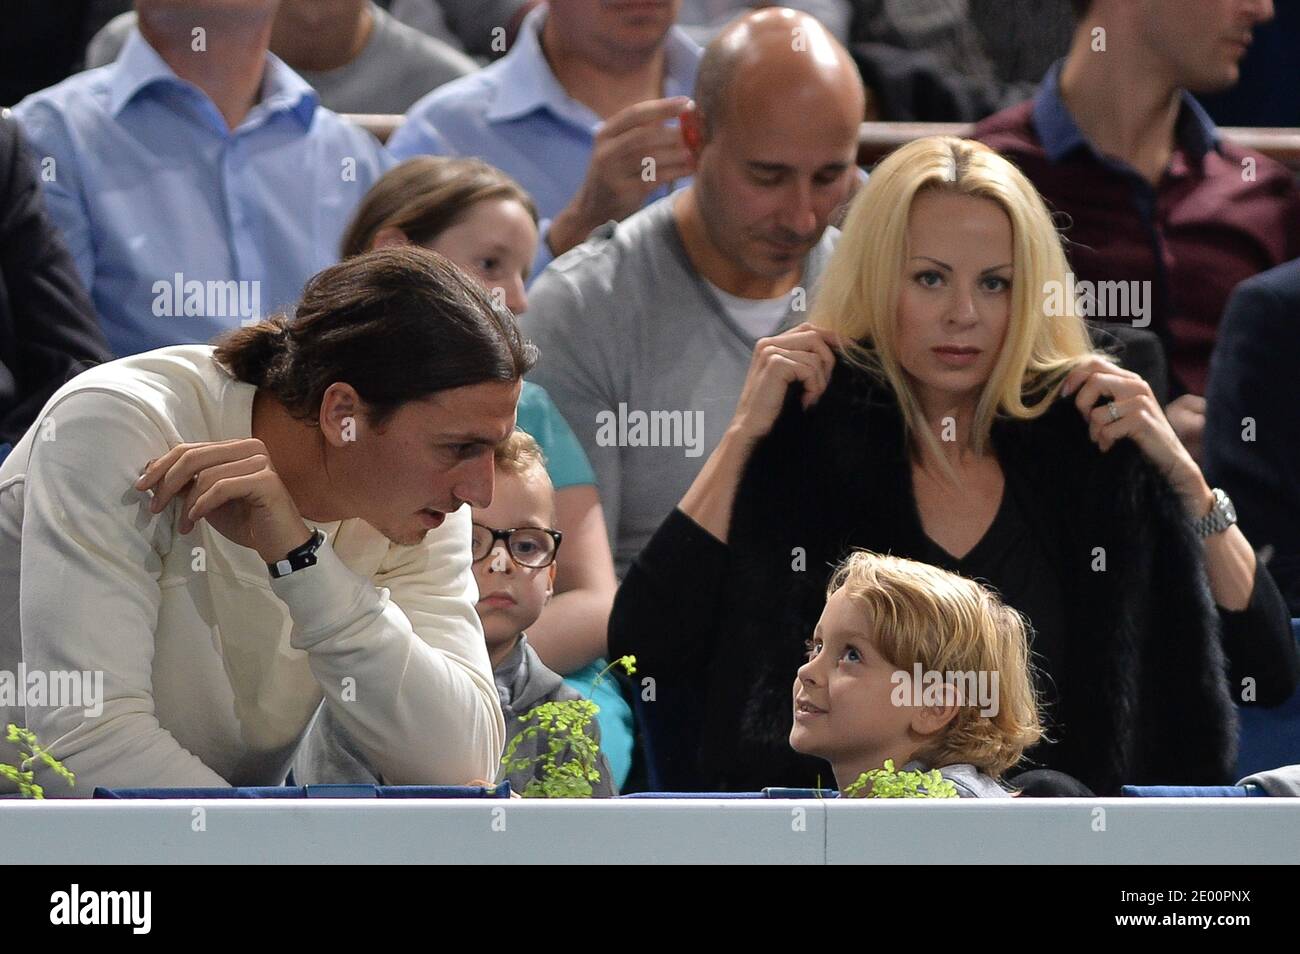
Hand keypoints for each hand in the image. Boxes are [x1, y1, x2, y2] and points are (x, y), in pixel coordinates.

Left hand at [134, 438, 311, 562]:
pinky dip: (203, 505)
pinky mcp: (266, 480)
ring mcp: (261, 462)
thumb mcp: (207, 500)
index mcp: (236, 447)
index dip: (161, 466)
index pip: (190, 449)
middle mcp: (250, 447)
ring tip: (183, 524)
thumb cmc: (245, 521)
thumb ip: (186, 483)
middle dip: (167, 482)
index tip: (141, 487)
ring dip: (186, 503)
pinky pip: (222, 488)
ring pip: (206, 474)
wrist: (279, 544)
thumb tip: (150, 469)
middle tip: (154, 507)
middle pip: (194, 457)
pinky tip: (195, 520)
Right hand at [548, 96, 693, 254]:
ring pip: (650, 157)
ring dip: (677, 153)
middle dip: (673, 133)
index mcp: (605, 133)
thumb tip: (683, 116)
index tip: (688, 103)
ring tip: (695, 150)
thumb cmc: (616, 173)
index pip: (636, 114)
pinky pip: (654, 178)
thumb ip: (641, 132)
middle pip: (644, 135)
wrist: (593, 209)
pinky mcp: (623, 191)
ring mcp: (612, 172)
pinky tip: (690, 168)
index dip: (663, 107)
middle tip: (696, 132)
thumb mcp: (618, 148)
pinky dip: (675, 171)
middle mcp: (605, 151)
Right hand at [729, 323, 841, 446]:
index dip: (831, 337)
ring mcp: (770, 351)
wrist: (751, 428)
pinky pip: (810, 368)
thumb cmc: (772, 407)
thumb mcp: (789, 379)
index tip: (849, 348)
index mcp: (771, 343)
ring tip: (810, 397)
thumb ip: (803, 359)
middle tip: (822, 386)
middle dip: (827, 361)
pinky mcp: (775, 363)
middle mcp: (768, 343)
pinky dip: (813, 387)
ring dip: (820, 380)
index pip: (808, 329)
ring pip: (815, 355)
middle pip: (815, 336)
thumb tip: (836, 346)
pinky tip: (805, 401)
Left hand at [1061, 356, 1210, 515]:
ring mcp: (1141, 401)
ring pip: (1096, 412)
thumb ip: (1102, 394)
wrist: (1168, 457)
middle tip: (1086, 421)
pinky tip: (1110, 446)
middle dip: (1081, 404)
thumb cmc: (1137, 434)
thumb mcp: (1119, 408)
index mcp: (1129, 379)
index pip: (1095, 363)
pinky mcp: (1142, 419)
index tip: (1063, 395)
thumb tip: (1067, 389)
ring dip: (1093, 431)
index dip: (1073, 376)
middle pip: (1093, 380)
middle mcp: (1136, 385)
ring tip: (1102, 438)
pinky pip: (1107, 429)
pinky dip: (1104, 441)